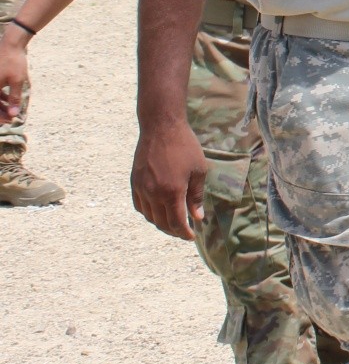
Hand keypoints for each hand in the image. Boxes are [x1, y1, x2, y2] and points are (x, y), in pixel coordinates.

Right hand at [0, 28, 26, 122]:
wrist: (11, 43)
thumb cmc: (14, 62)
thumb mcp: (17, 81)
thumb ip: (15, 98)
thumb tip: (14, 115)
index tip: (9, 120)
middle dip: (0, 112)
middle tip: (11, 118)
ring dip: (1, 105)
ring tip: (13, 111)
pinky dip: (1, 96)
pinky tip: (11, 100)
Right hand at [131, 121, 208, 239]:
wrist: (161, 128)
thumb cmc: (185, 147)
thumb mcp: (199, 171)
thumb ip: (196, 196)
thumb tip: (197, 217)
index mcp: (171, 192)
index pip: (176, 222)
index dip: (184, 232)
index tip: (191, 236)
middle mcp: (153, 194)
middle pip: (161, 222)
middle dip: (173, 231)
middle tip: (184, 231)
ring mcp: (141, 188)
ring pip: (149, 216)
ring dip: (160, 223)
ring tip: (172, 223)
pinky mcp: (134, 182)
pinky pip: (139, 205)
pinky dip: (148, 213)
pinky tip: (157, 211)